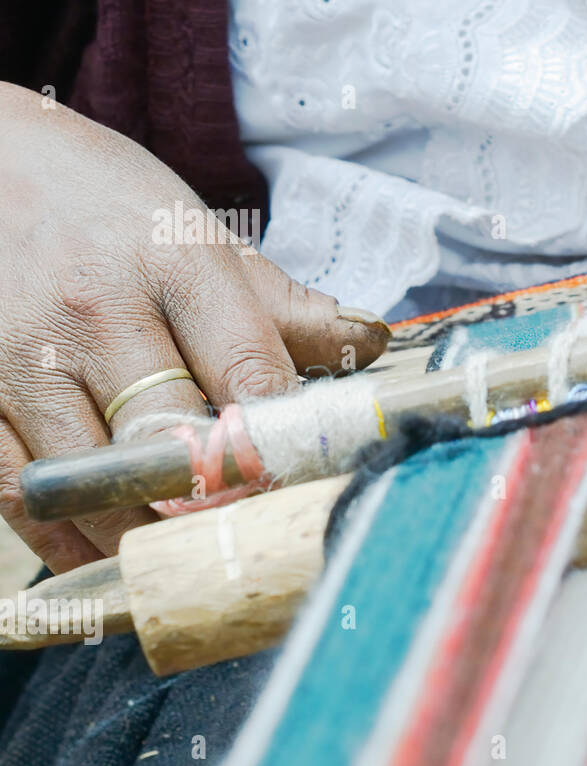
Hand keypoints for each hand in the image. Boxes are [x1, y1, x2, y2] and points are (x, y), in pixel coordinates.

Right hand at [0, 83, 389, 571]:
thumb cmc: (112, 209)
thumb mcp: (205, 236)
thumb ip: (285, 306)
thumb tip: (372, 344)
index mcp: (176, 262)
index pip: (249, 372)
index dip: (280, 447)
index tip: (303, 487)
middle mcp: (96, 309)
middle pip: (169, 439)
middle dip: (217, 501)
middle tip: (251, 537)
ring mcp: (20, 353)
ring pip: (90, 482)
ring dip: (145, 534)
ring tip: (189, 557)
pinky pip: (14, 493)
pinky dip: (65, 537)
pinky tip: (108, 548)